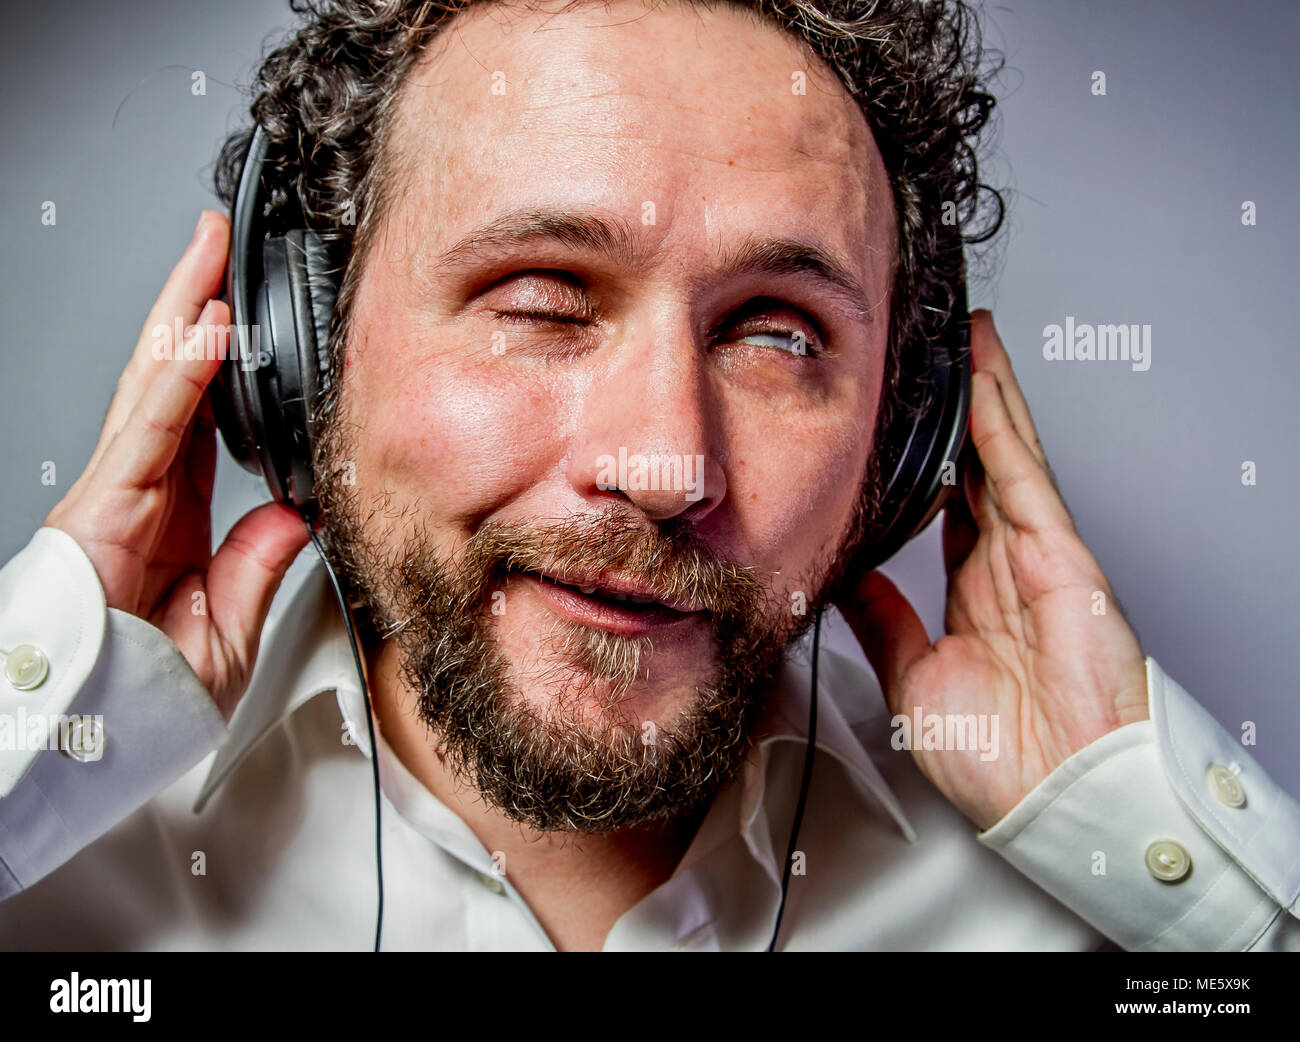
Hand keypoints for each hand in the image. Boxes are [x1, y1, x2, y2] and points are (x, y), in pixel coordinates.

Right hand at [45, 211, 309, 720]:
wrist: (92, 738)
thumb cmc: (144, 694)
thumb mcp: (227, 628)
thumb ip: (256, 566)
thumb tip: (292, 516)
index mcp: (169, 515)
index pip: (201, 418)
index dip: (222, 362)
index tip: (246, 317)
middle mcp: (140, 491)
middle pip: (173, 380)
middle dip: (196, 308)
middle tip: (220, 246)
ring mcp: (117, 491)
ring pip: (156, 382)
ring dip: (186, 312)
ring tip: (211, 253)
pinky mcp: (103, 502)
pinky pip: (151, 421)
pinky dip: (180, 369)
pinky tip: (208, 324)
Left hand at [836, 310, 1149, 829]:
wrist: (1052, 797)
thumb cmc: (1002, 759)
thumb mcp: (913, 678)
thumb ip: (884, 622)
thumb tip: (847, 580)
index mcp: (977, 595)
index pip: (952, 508)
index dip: (931, 462)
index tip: (902, 427)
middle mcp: (1007, 566)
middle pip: (982, 466)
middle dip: (960, 411)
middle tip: (934, 358)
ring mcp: (1037, 554)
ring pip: (1006, 454)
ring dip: (984, 393)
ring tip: (963, 338)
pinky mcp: (1062, 553)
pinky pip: (1024, 474)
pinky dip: (1003, 423)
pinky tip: (983, 379)